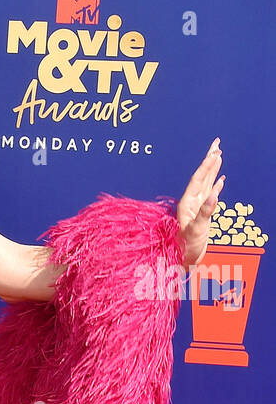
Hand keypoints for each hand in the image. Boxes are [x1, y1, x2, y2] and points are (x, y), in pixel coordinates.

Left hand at [176, 139, 223, 265]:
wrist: (182, 260)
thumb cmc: (186, 247)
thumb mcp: (195, 230)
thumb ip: (205, 212)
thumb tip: (215, 194)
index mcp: (187, 203)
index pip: (198, 179)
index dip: (207, 165)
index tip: (215, 151)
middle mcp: (191, 202)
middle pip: (201, 176)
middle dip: (209, 160)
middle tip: (217, 143)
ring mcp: (196, 208)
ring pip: (206, 183)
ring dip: (212, 169)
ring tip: (218, 155)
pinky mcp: (202, 214)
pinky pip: (210, 195)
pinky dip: (216, 185)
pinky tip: (220, 180)